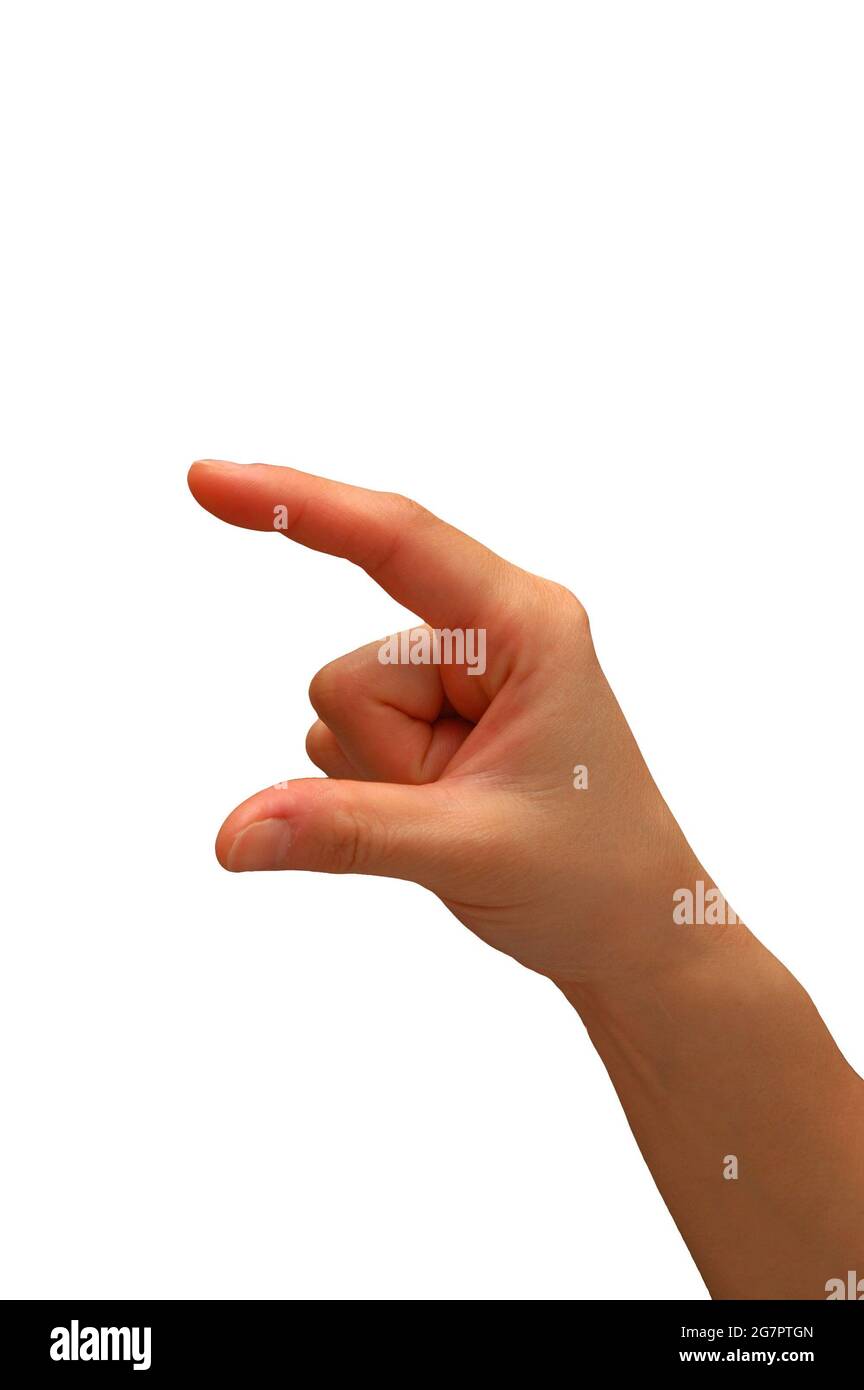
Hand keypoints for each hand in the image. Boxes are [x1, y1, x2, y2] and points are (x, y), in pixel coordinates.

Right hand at [188, 460, 742, 986]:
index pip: (396, 542)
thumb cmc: (590, 876)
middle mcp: (488, 630)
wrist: (629, 931)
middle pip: (351, 670)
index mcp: (525, 626)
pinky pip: (343, 739)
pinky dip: (373, 788)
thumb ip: (345, 832)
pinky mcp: (429, 714)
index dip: (296, 505)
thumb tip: (232, 833)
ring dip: (381, 779)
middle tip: (463, 807)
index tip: (207, 481)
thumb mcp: (468, 850)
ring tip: (465, 811)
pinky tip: (443, 810)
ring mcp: (455, 673)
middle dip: (384, 758)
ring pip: (341, 709)